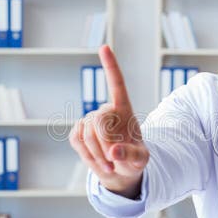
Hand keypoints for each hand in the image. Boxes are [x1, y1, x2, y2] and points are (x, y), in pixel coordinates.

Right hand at [69, 45, 148, 197]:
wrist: (118, 171)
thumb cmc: (134, 160)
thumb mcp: (140, 161)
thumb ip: (131, 155)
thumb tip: (114, 152)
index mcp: (124, 109)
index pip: (117, 84)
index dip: (110, 66)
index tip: (103, 47)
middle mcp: (105, 110)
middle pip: (100, 120)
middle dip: (106, 143)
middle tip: (114, 160)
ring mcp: (89, 120)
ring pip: (88, 133)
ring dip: (98, 153)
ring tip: (109, 163)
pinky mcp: (77, 131)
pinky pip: (77, 140)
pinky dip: (87, 155)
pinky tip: (98, 160)